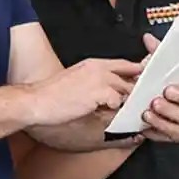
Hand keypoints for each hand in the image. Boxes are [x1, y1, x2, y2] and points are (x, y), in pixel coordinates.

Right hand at [24, 58, 141, 126]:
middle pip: (130, 76)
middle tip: (136, 102)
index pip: (124, 64)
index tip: (141, 82)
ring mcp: (100, 79)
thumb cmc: (52, 95)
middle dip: (134, 90)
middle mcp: (99, 68)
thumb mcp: (76, 80)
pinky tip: (107, 114)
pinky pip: (118, 102)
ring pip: (127, 89)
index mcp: (93, 64)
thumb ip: (94, 81)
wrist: (37, 101)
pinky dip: (115, 110)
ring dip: (126, 102)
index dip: (135, 73)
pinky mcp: (99, 92)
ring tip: (122, 111)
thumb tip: (109, 92)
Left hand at [137, 34, 178, 142]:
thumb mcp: (168, 67)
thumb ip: (160, 54)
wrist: (166, 104)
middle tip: (167, 91)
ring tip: (153, 105)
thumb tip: (148, 39)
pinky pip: (172, 134)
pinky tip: (147, 120)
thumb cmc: (172, 83)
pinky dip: (158, 127)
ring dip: (168, 114)